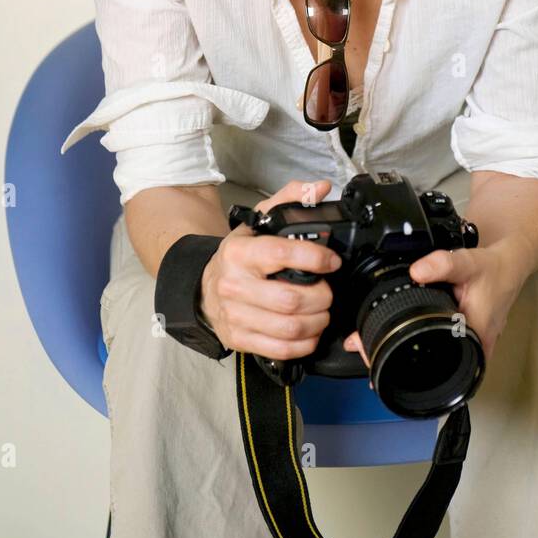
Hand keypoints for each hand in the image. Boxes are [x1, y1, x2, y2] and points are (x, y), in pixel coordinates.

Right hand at [200, 179, 341, 358]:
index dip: (316, 258)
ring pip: (289, 328)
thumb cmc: (239, 256)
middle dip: (322, 297)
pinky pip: (280, 350)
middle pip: (291, 299)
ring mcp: (235, 315)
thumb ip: (290, 200)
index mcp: (240, 252)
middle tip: (328, 291)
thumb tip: (321, 188)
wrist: (204, 288)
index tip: (332, 261)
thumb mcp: (259, 221)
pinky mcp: (239, 339)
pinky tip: (309, 332)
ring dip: (317, 322)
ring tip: (322, 312)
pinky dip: (304, 344)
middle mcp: (234, 285)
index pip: (282, 254)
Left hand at [344, 236, 529, 368]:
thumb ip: (443, 264)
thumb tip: (416, 271)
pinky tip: (395, 337)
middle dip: (395, 362)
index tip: (376, 362)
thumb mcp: (468, 262)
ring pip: (433, 360)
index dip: (403, 364)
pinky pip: (436, 346)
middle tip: (364, 351)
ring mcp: (469, 346)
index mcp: (473, 338)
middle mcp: (472, 349)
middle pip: (432, 367)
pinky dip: (415, 342)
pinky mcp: (465, 338)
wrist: (510, 265)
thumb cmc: (493, 269)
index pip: (436, 364)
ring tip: (371, 347)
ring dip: (402, 354)